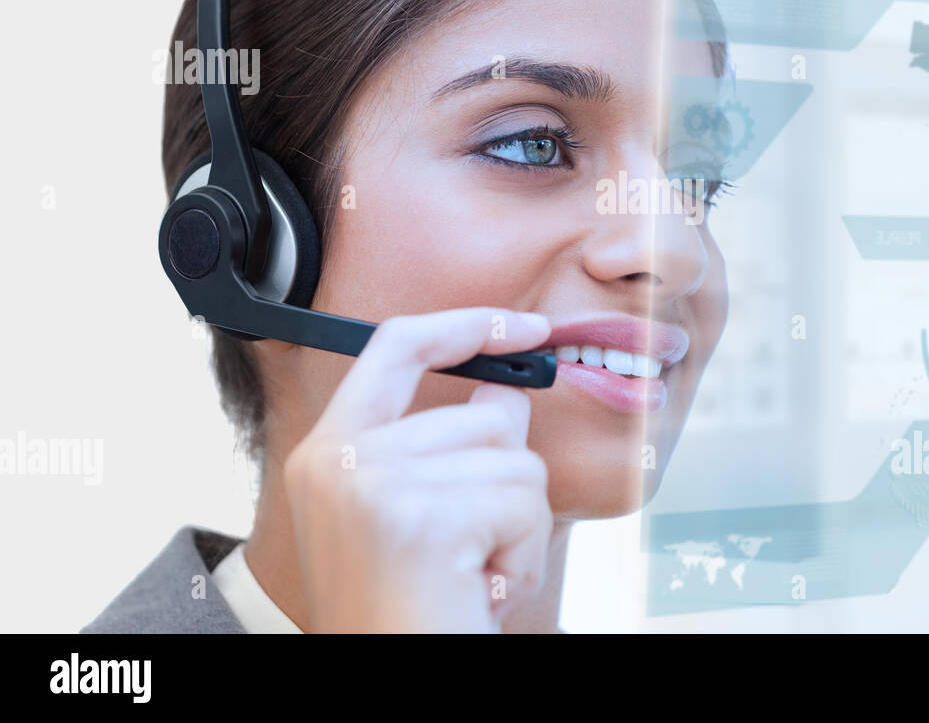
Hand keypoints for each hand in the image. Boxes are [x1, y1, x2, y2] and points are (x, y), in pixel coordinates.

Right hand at [282, 308, 552, 631]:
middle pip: (484, 415)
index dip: (463, 326)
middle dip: (505, 488)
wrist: (395, 679)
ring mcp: (370, 483)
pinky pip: (522, 500)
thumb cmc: (414, 615)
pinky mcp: (416, 516)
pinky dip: (521, 556)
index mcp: (327, 453)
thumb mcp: (427, 519)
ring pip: (514, 457)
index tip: (523, 327)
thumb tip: (507, 391)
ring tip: (468, 579)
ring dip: (515, 528)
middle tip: (466, 559)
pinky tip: (478, 593)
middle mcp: (337, 459)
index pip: (395, 347)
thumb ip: (458, 445)